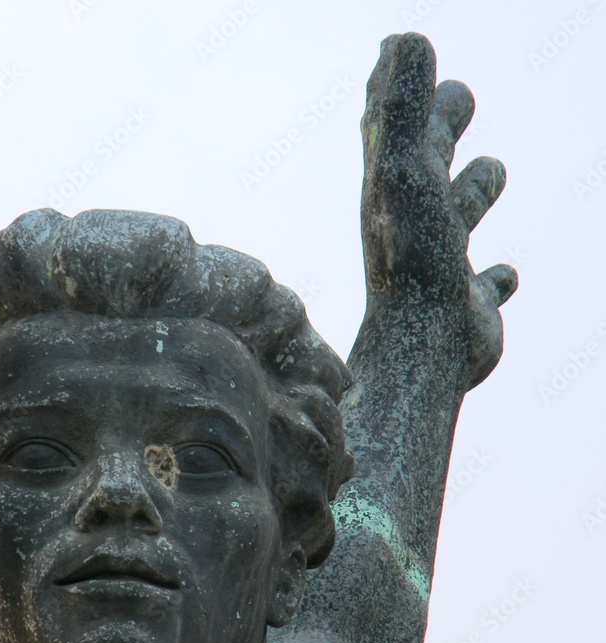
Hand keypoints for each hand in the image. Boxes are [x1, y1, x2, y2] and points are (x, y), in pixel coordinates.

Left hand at [360, 33, 517, 388]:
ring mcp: (441, 266)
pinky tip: (503, 280)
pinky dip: (496, 281)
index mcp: (395, 189)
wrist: (422, 349)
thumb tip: (404, 38)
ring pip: (461, 216)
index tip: (402, 52)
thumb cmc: (413, 259)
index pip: (397, 125)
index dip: (401, 88)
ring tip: (489, 173)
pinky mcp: (468, 308)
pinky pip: (487, 287)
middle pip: (431, 163)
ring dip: (474, 192)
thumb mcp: (405, 172)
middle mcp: (414, 225)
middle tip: (459, 102)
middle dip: (443, 129)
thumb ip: (402, 108)